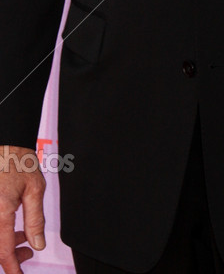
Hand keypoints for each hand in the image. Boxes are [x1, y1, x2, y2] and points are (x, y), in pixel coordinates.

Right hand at [0, 147, 45, 273]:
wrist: (4, 144)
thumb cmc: (19, 162)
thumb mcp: (34, 189)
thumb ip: (35, 220)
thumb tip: (38, 244)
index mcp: (0, 213)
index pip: (3, 252)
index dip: (12, 269)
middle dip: (9, 257)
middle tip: (27, 253)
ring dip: (4, 244)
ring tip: (24, 237)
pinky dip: (0, 233)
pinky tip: (12, 227)